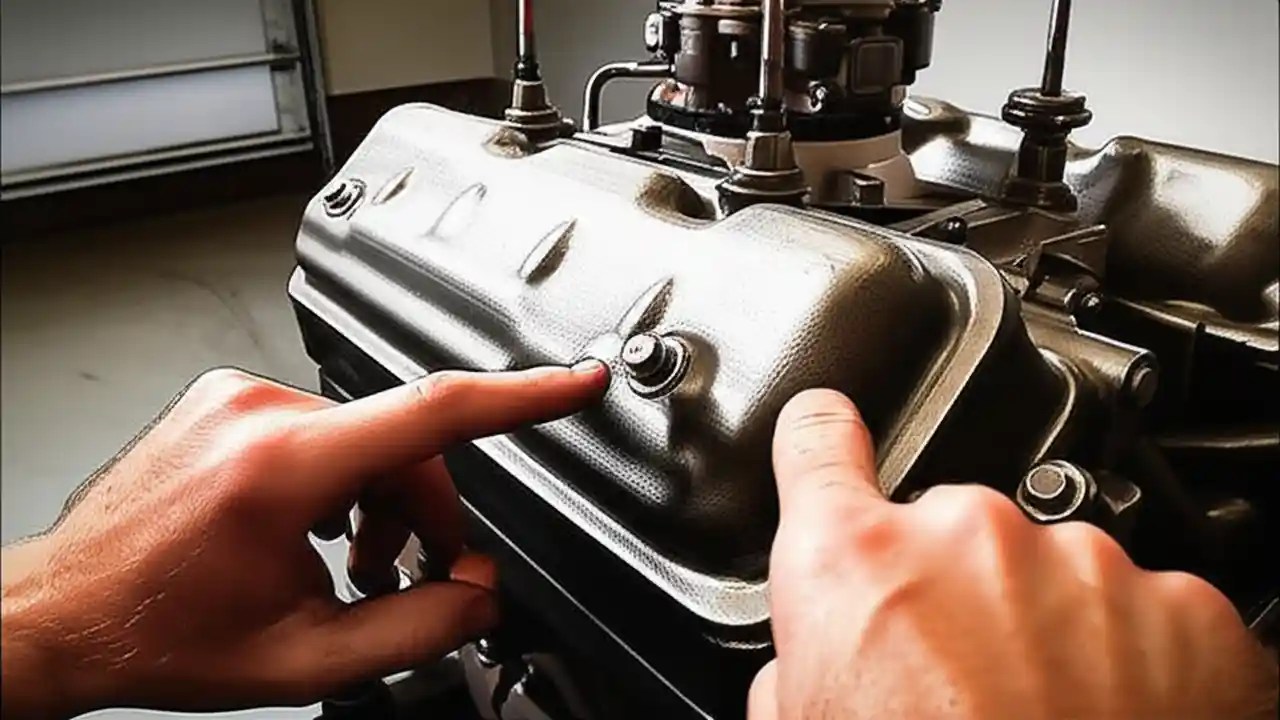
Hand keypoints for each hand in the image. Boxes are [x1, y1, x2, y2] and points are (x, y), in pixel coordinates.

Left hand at [0, 363, 607, 718]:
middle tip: (417, 575)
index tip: (573, 383)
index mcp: (282, 467)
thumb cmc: (157, 632)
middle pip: (402, 443)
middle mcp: (259, 411)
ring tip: (355, 563)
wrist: (63, 613)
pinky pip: (322, 425)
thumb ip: (418, 628)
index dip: (522, 396)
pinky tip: (316, 530)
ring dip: (382, 498)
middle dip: (428, 512)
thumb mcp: (305, 659)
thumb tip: (482, 594)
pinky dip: (342, 476)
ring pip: (365, 436)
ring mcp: (237, 396)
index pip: (434, 410)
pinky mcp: (227, 399)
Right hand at [749, 389, 1276, 719]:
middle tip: (956, 685)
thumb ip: (801, 665)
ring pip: (1047, 571)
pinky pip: (1138, 608)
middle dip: (948, 591)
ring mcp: (1085, 566)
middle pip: (946, 529)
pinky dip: (1126, 655)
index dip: (817, 435)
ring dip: (1040, 626)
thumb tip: (814, 655)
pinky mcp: (1184, 607)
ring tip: (1038, 718)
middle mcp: (969, 538)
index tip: (825, 428)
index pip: (817, 443)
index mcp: (856, 565)